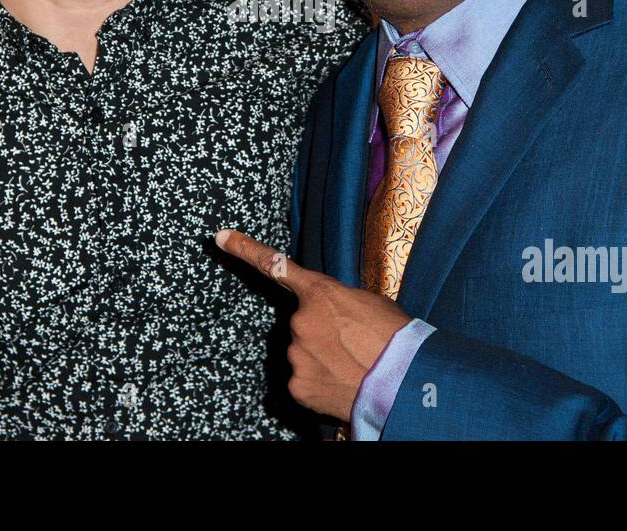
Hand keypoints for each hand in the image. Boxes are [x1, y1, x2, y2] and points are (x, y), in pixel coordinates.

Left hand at [214, 228, 410, 421]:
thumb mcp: (369, 304)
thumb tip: (333, 316)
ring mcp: (296, 355)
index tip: (221, 238)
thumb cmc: (396, 338)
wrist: (405, 382)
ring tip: (355, 367)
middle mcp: (299, 322)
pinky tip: (344, 384)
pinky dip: (321, 383)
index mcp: (319, 294)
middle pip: (303, 325)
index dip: (245, 249)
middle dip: (322, 335)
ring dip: (323, 360)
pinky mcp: (297, 386)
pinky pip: (304, 380)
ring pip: (304, 354)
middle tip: (355, 346)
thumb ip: (339, 304)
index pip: (276, 266)